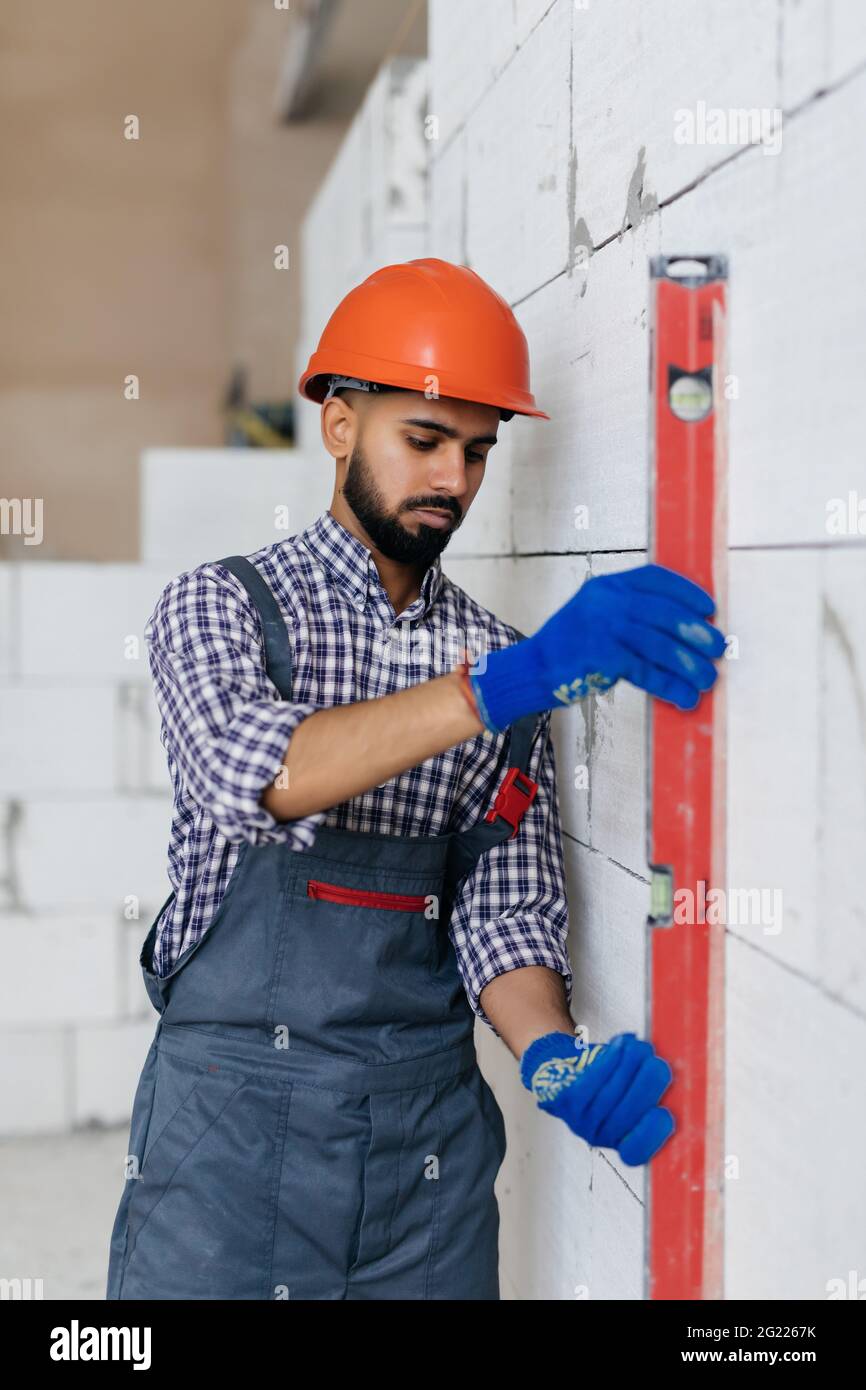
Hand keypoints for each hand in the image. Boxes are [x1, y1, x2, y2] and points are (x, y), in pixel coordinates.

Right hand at [469, 562, 726, 732]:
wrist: (530, 669)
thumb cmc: (569, 648)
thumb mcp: (596, 615)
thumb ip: (630, 615)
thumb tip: (681, 631)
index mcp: (608, 586)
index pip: (656, 579)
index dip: (687, 593)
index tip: (709, 608)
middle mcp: (607, 601)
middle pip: (665, 613)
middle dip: (697, 632)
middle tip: (718, 648)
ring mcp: (603, 628)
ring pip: (661, 645)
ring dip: (690, 664)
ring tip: (707, 678)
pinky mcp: (601, 657)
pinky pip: (647, 672)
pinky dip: (670, 686)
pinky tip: (683, 697)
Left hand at [519, 1029, 675, 1165]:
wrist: (569, 1068)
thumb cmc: (616, 1081)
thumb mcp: (641, 1092)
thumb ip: (659, 1092)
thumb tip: (689, 1079)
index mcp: (625, 1143)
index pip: (636, 1153)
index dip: (651, 1137)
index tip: (665, 1113)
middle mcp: (601, 1137)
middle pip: (627, 1116)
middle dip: (646, 1087)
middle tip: (659, 1065)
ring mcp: (581, 1121)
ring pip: (611, 1093)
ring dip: (629, 1066)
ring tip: (640, 1048)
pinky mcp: (567, 1100)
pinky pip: (592, 1080)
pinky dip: (610, 1061)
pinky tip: (620, 1046)